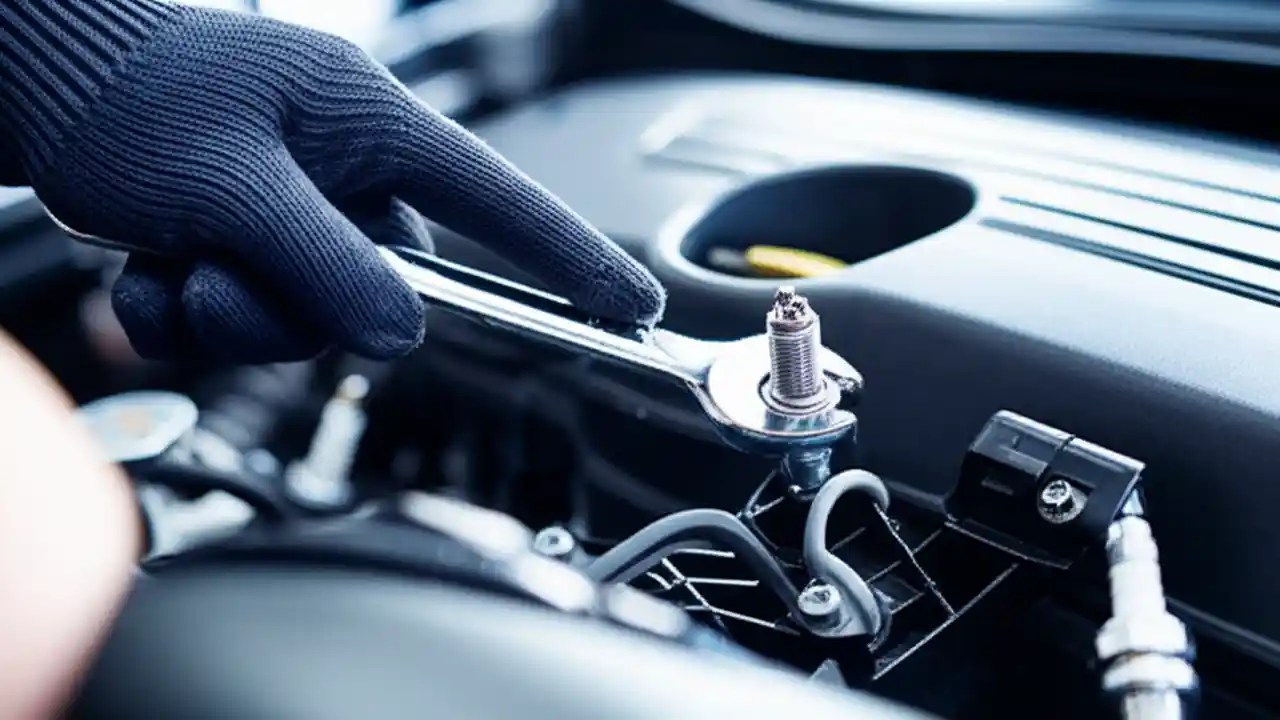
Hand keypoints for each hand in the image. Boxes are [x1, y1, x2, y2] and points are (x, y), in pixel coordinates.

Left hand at [0, 1, 664, 362]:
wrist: (34, 80)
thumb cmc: (130, 95)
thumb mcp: (232, 184)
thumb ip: (327, 263)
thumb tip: (402, 332)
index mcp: (368, 128)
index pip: (499, 201)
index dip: (572, 256)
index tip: (631, 300)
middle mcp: (344, 174)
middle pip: (382, 290)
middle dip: (294, 308)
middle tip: (221, 275)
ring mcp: (296, 213)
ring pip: (309, 317)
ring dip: (231, 315)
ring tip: (171, 263)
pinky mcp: (248, 245)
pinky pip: (250, 321)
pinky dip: (189, 314)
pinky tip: (148, 267)